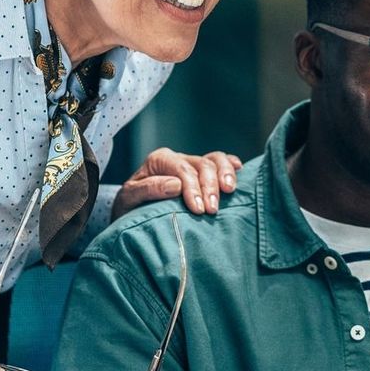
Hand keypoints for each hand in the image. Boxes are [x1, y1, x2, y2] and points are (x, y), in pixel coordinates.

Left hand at [112, 148, 242, 218]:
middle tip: (212, 210)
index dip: (193, 188)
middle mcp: (177, 158)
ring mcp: (192, 164)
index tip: (198, 209)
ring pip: (215, 159)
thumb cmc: (130, 206)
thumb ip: (148, 189)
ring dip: (225, 175)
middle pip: (202, 165)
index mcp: (159, 160)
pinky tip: (240, 170)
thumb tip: (175, 185)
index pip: (182, 170)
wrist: (132, 211)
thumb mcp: (129, 198)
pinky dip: (231, 165)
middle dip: (210, 187)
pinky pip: (221, 161)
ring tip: (230, 191)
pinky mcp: (203, 172)